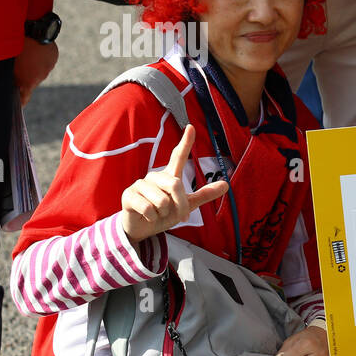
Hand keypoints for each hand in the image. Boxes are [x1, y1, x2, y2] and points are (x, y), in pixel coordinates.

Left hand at [14, 37, 58, 105]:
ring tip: (26, 56)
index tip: (19, 105)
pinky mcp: (53, 59)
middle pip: (31, 83)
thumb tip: (12, 83)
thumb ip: (12, 76)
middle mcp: (40, 77)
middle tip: (17, 70)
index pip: (25, 97)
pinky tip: (34, 50)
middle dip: (24, 79)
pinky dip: (39, 59)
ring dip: (32, 68)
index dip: (21, 102)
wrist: (37, 32)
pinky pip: (45, 62)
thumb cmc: (18, 48)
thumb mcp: (10, 64)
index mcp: (28, 81)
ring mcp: (48, 68)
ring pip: (38, 72)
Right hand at [119, 124, 228, 244]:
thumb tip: (226, 185)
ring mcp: (140, 184)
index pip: (178, 156)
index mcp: (170, 177)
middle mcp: (155, 177)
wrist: (142, 229)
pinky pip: (148, 208)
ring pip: (162, 200)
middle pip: (176, 185)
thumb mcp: (186, 206)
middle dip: (179, 205)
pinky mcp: (129, 195)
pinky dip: (152, 217)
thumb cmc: (163, 214)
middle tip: (174, 214)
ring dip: (163, 214)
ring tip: (157, 214)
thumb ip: (204, 195)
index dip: (186, 142)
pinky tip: (146, 216)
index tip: (191, 127)